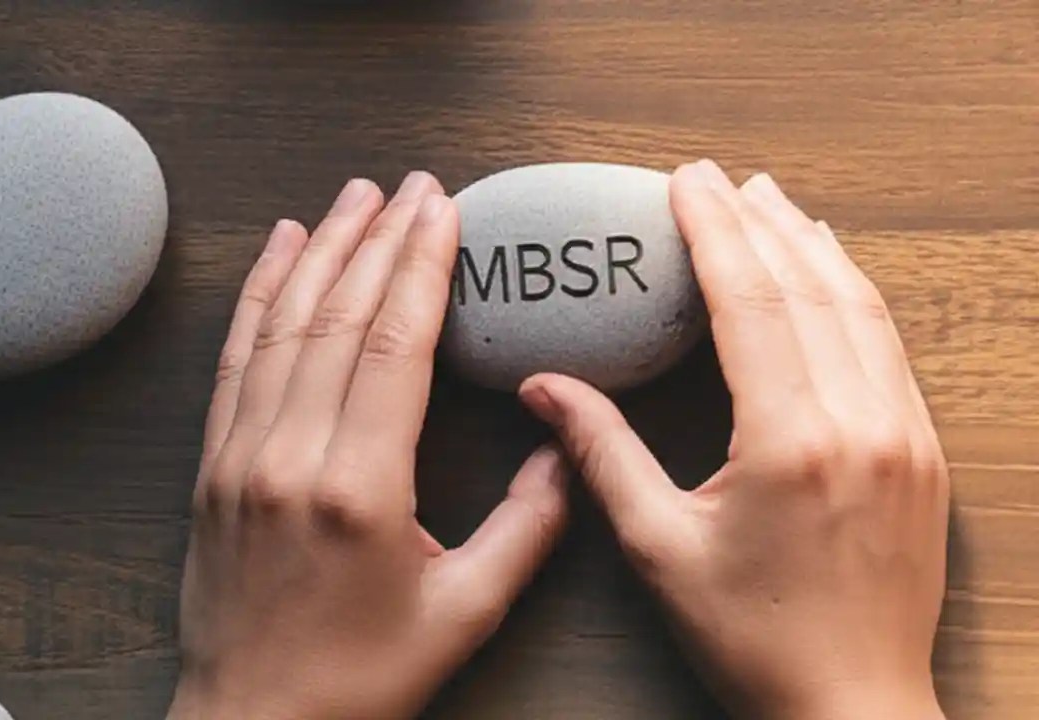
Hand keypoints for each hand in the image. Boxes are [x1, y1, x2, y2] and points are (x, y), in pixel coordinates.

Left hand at [170, 173, 568, 719]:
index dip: (419, 267)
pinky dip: (257, 297)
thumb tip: (563, 452)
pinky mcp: (212, 467)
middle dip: (377, 240)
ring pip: (281, 327)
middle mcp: (290, 458)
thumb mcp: (464, 613)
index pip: (391, 346)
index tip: (439, 209)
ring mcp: (240, 457)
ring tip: (349, 197)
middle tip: (409, 185)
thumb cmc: (360, 680)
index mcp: (359, 489)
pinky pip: (235, 361)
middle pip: (337, 319)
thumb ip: (526, 529)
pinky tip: (276, 252)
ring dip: (317, 252)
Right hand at [521, 160, 949, 719]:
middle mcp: (860, 423)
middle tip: (720, 177)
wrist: (851, 707)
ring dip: (813, 246)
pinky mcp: (922, 452)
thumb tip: (544, 389)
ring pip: (861, 308)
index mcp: (790, 441)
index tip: (688, 183)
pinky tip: (832, 273)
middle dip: (761, 221)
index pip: (750, 302)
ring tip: (774, 201)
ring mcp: (903, 435)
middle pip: (809, 287)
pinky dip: (855, 294)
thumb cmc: (751, 638)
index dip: (715, 233)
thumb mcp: (660, 548)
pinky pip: (890, 346)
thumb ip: (603, 454)